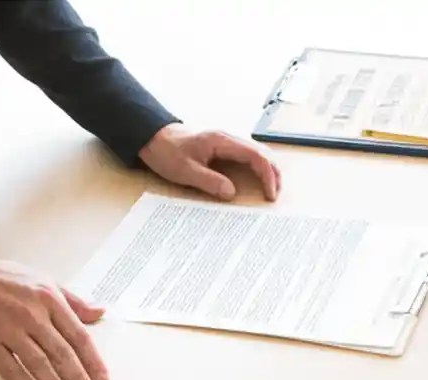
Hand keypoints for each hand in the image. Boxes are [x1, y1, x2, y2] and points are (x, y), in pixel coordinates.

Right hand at [0, 252, 108, 379]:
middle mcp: (31, 315)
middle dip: (79, 379)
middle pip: (62, 354)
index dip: (93, 360)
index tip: (102, 379)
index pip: (78, 335)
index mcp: (48, 298)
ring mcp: (8, 330)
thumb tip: (100, 311)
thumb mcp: (41, 280)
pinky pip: (11, 370)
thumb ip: (72, 300)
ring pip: (39, 364)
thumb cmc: (0, 278)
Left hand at [138, 123, 280, 201]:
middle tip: (275, 195)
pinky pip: (248, 157)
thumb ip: (209, 182)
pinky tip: (257, 180)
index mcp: (222, 141)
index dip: (268, 176)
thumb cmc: (166, 151)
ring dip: (268, 171)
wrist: (152, 137)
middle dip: (274, 174)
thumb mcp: (185, 171)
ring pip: (257, 154)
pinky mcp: (223, 148)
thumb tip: (232, 193)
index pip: (256, 156)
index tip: (269, 194)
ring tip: (271, 189)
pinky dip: (258, 169)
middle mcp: (228, 139)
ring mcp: (227, 142)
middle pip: (263, 153)